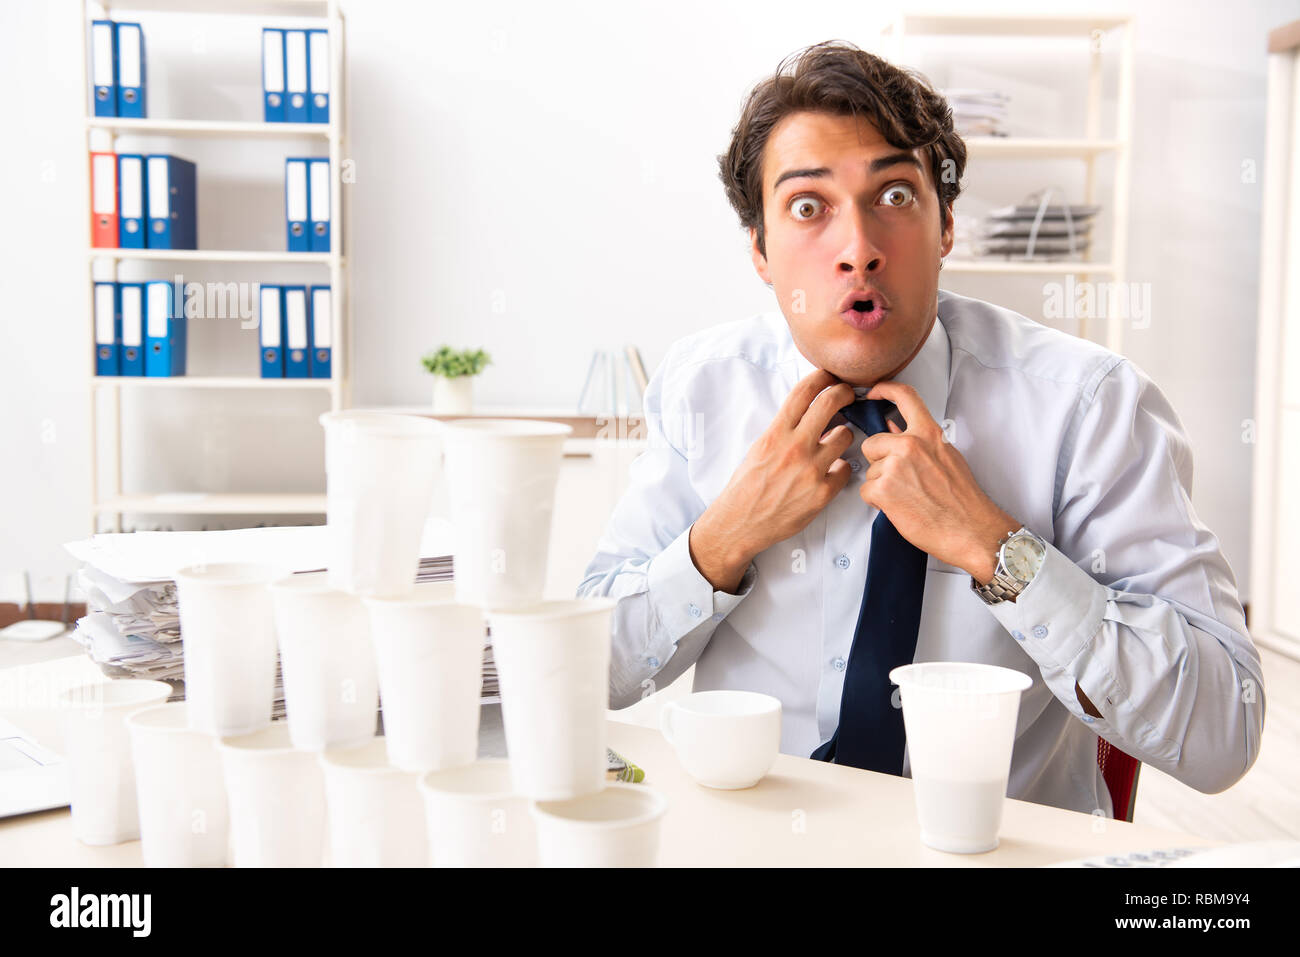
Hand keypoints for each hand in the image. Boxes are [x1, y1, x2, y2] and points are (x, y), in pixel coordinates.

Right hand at [690, 369, 855, 591]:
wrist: (741, 522)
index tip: (830, 375)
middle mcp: (794, 447)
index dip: (822, 376)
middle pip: (830, 402)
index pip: (804, 391)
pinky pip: (846, 468)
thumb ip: (784, 429)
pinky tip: (831, 472)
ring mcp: (811, 470)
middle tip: (847, 394)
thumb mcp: (760, 447)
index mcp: (776, 433)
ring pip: (846, 435)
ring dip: (844, 436)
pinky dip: (841, 468)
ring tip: (834, 444)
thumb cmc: (748, 485)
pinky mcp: (822, 493)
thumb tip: (809, 412)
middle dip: (844, 393)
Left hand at [857, 380, 1017, 581]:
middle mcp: (910, 445)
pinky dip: (878, 502)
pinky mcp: (883, 489)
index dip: (883, 389)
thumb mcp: (946, 457)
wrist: (971, 529)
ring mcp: (895, 466)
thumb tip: (893, 427)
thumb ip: (920, 441)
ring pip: (870, 471)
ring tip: (908, 497)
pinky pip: (866, 491)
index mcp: (929, 434)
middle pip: (872, 443)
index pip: (904, 396)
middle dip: (879, 461)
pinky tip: (900, 507)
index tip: (872, 392)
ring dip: (881, 485)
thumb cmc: (963, 500)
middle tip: (900, 480)